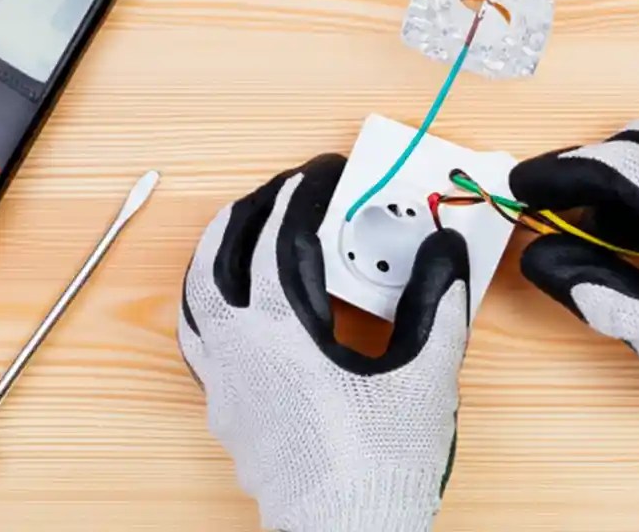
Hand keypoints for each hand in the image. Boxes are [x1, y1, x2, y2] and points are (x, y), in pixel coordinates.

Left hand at [180, 155, 470, 531]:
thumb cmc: (380, 464)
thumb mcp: (424, 375)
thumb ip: (436, 304)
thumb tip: (444, 254)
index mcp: (279, 334)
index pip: (280, 239)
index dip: (302, 196)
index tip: (322, 174)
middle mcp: (238, 354)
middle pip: (219, 256)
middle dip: (250, 212)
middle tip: (282, 191)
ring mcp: (224, 386)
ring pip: (194, 298)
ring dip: (215, 253)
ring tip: (240, 231)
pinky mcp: (227, 414)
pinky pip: (199, 340)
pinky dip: (209, 303)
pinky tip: (233, 306)